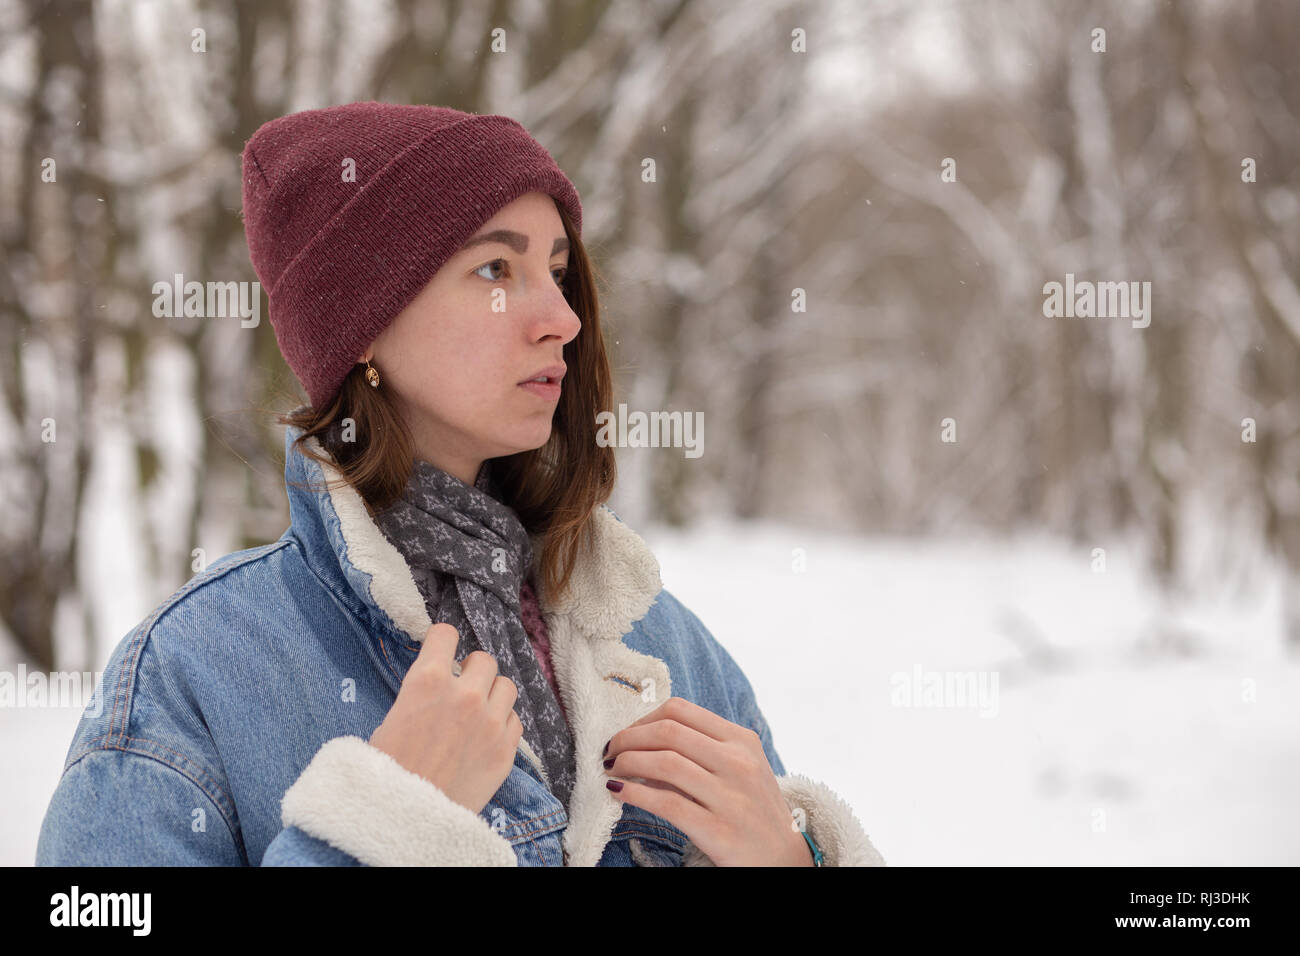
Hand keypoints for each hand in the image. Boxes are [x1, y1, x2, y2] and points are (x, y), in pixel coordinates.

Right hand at [368, 623, 521, 816]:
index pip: (446, 633)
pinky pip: (516, 719)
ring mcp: (490, 721)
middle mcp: (464, 694)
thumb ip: (421, 692)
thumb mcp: (392, 719)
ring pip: (506, 686)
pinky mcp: (506, 749)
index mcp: (427, 681)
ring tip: (478, 711)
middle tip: (462, 687)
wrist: (404, 820)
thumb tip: (436, 679)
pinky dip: (504, 723)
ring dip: (493, 694)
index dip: (442, 641)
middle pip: (484, 659)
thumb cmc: (388, 772)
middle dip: (472, 670)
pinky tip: (487, 735)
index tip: (442, 650)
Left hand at [603, 696, 811, 865]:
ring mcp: (731, 796)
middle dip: (628, 738)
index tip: (627, 734)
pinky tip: (620, 794)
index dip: (643, 719)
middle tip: (610, 752)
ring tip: (612, 771)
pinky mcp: (719, 830)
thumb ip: (698, 753)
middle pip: (668, 731)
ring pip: (664, 762)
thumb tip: (640, 745)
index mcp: (742, 740)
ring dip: (626, 763)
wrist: (783, 859)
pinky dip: (635, 794)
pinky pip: (666, 803)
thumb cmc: (753, 810)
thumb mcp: (738, 770)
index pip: (680, 711)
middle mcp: (739, 762)